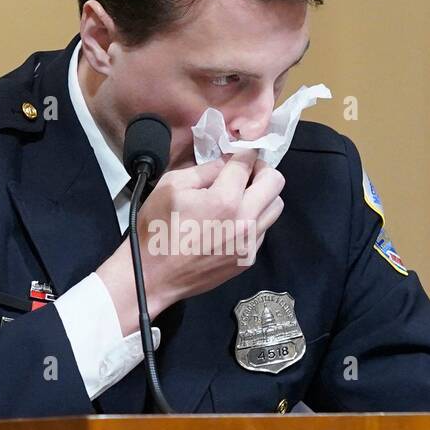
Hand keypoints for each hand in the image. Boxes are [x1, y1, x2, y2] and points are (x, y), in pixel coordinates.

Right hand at [96, 150, 284, 335]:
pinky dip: (254, 219)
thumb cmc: (157, 229)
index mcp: (224, 200)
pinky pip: (263, 229)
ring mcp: (249, 243)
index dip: (244, 152)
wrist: (154, 276)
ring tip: (240, 196)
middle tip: (245, 171)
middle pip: (275, 182)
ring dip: (262, 195)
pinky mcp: (248, 259)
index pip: (248, 162)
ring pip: (275, 207)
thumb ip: (205, 169)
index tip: (239, 153)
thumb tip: (226, 162)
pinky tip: (232, 221)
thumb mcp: (171, 186)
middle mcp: (245, 221)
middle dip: (262, 170)